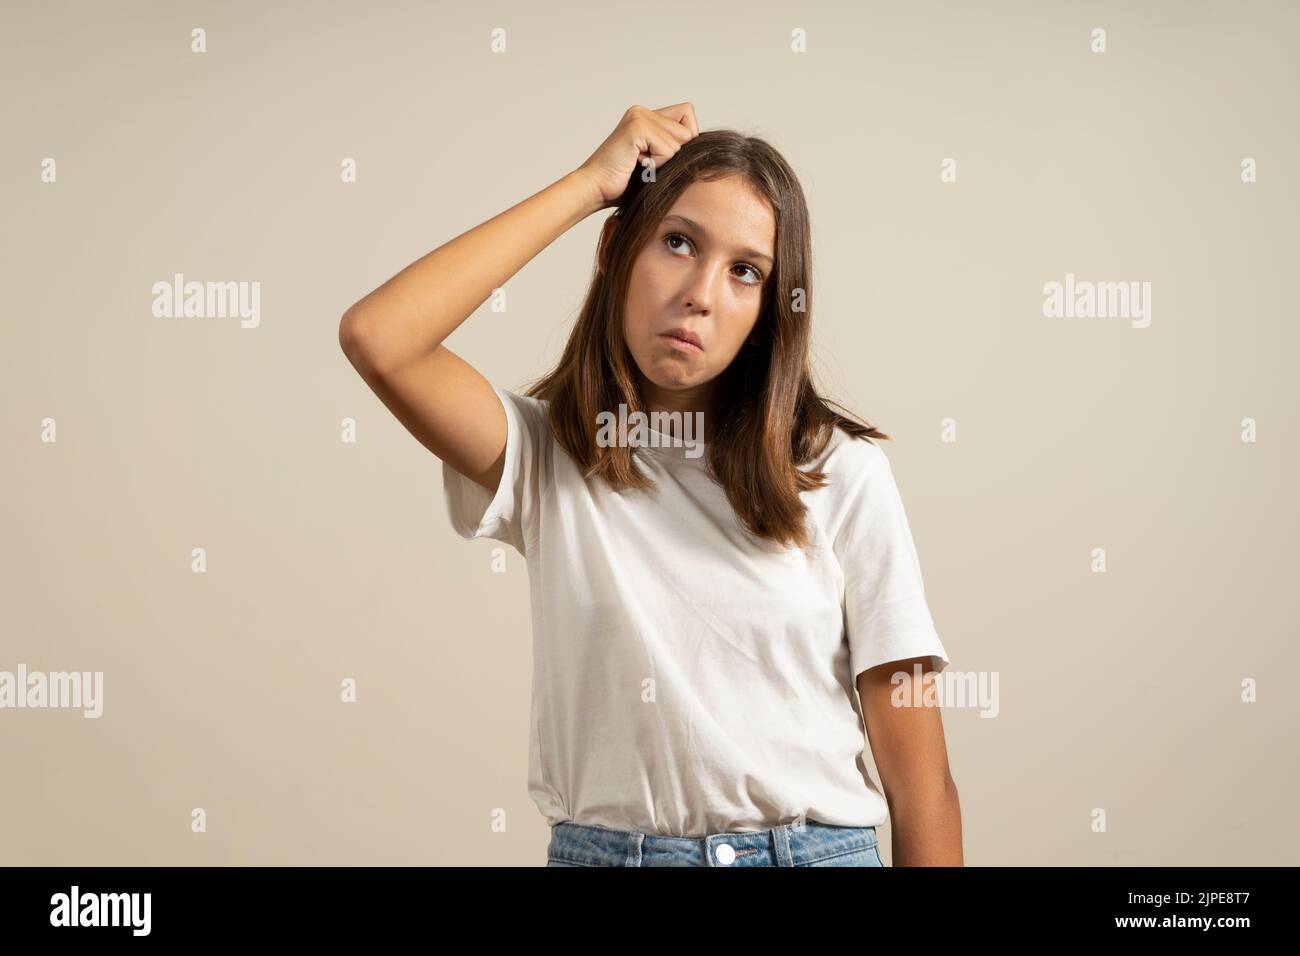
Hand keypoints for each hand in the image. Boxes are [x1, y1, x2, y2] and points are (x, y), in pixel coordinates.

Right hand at [573, 103, 699, 211]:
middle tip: (647, 165)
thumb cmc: (622, 184)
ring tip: (640, 166)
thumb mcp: (655, 163)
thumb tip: (704, 149)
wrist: (594, 190)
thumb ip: (673, 149)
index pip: (688, 117)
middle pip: (689, 129)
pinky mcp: (637, 127)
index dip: (684, 141)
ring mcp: (639, 117)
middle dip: (675, 155)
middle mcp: (642, 112)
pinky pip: (669, 149)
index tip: (661, 159)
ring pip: (680, 142)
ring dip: (664, 163)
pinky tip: (637, 166)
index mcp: (646, 117)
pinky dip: (657, 165)